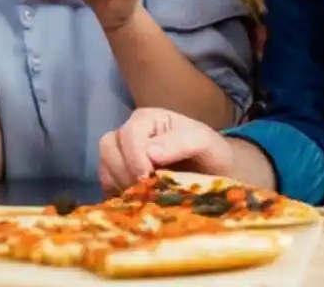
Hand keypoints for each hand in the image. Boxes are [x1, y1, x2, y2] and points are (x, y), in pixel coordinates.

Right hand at [97, 108, 233, 191]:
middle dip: (123, 172)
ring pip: (104, 167)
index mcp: (148, 119)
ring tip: (142, 199)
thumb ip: (183, 141)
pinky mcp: (119, 177)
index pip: (128, 134)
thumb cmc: (212, 155)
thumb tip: (150, 153)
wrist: (218, 176)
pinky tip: (136, 204)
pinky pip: (106, 185)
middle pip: (108, 147)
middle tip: (143, 192)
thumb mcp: (206, 143)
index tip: (147, 179)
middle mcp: (129, 134)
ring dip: (119, 185)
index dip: (135, 158)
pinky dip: (117, 196)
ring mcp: (122, 156)